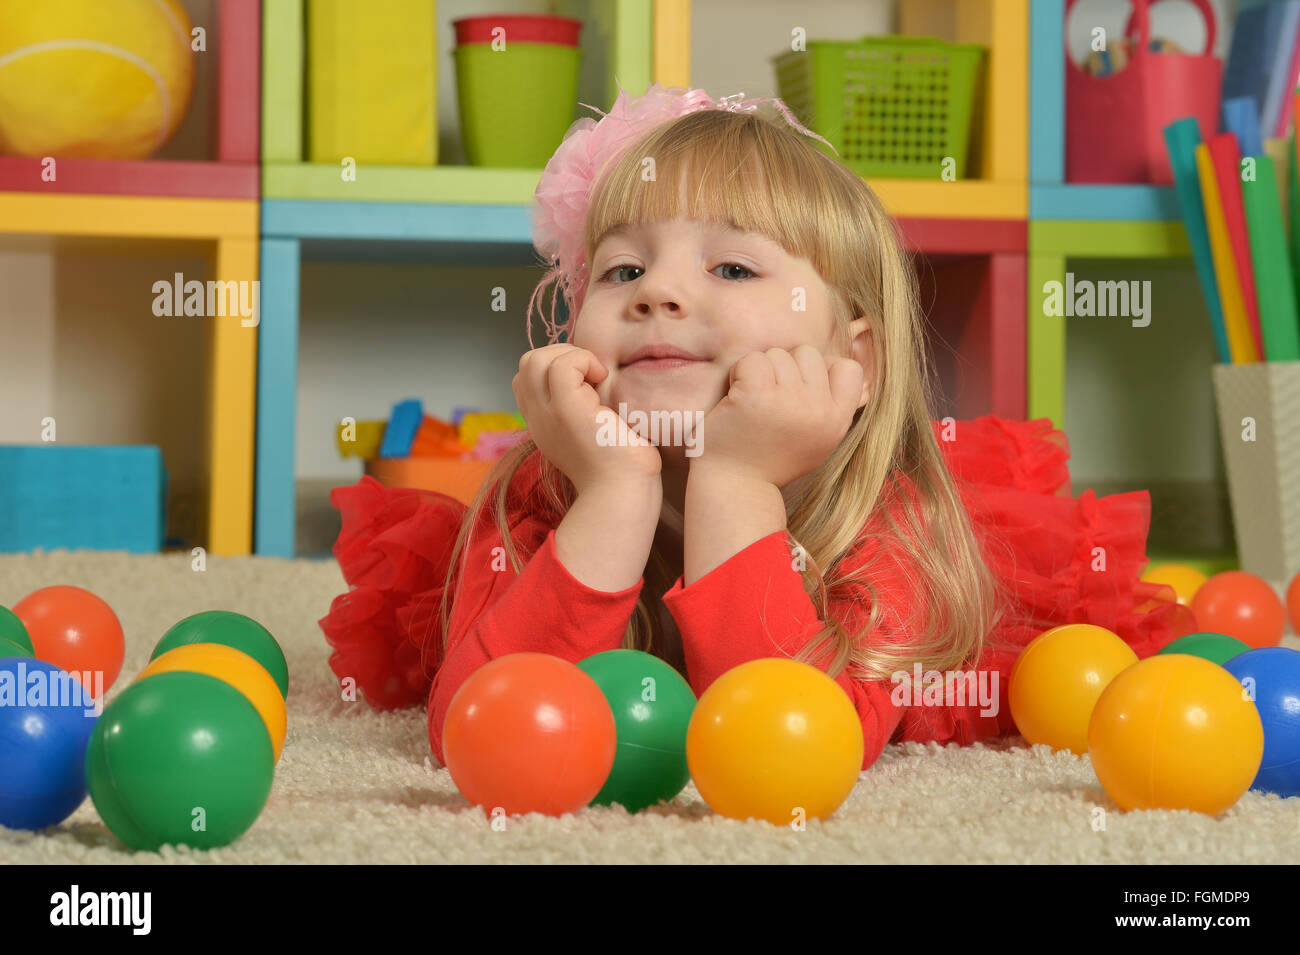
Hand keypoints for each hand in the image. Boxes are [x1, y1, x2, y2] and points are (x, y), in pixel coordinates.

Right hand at [512, 344, 662, 495]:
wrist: (624, 493)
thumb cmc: (621, 467)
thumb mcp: (594, 432)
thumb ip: (585, 409)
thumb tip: (595, 378)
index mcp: (543, 424)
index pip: (526, 378)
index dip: (555, 367)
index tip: (587, 382)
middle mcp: (538, 419)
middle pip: (527, 363)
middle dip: (561, 354)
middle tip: (593, 375)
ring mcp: (548, 414)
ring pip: (535, 359)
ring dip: (571, 355)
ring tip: (597, 377)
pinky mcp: (567, 410)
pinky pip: (561, 365)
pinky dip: (584, 360)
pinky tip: (604, 379)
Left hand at [694, 345, 862, 487]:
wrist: (733, 487)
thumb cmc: (771, 461)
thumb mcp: (817, 442)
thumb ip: (831, 409)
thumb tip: (838, 366)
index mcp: (838, 421)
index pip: (848, 368)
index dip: (823, 370)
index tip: (799, 392)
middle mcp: (818, 411)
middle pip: (808, 354)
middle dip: (785, 369)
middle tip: (769, 402)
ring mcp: (788, 401)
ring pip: (778, 354)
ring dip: (760, 372)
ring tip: (751, 404)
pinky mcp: (756, 394)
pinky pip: (753, 360)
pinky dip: (739, 373)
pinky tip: (735, 399)